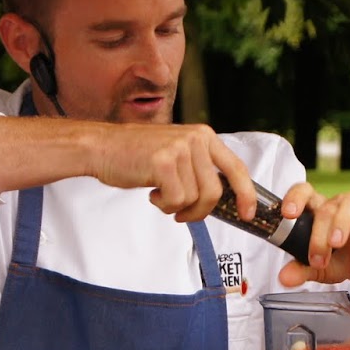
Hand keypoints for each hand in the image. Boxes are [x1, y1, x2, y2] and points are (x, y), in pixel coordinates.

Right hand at [91, 122, 257, 221]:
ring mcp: (179, 149)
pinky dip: (163, 205)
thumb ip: (199, 169)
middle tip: (183, 213)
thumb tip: (222, 199)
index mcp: (203, 135)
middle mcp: (195, 138)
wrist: (101, 147)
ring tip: (160, 194)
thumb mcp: (176, 153)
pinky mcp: (163, 162)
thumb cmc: (136, 155)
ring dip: (176, 206)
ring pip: (194, 198)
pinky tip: (151, 192)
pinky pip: (176, 200)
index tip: (248, 213)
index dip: (246, 194)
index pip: (236, 168)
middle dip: (200, 211)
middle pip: (214, 192)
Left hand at [276, 189, 349, 286]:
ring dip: (341, 223)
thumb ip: (301, 270)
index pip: (305, 194)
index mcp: (320, 212)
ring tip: (337, 244)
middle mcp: (340, 206)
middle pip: (326, 208)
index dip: (295, 199)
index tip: (287, 215)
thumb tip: (282, 278)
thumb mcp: (320, 269)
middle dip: (318, 234)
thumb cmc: (342, 260)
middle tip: (317, 259)